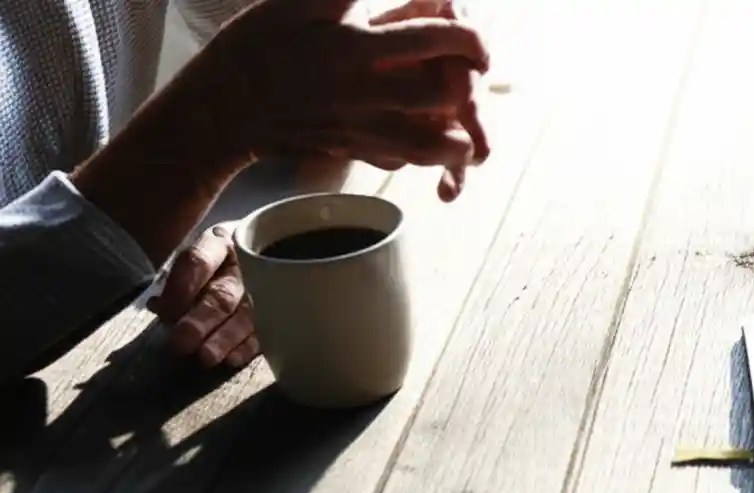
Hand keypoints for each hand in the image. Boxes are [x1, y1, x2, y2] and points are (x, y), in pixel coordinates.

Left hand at [148, 223, 259, 369]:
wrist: (265, 255)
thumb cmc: (219, 259)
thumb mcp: (196, 258)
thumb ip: (177, 281)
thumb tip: (159, 307)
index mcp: (219, 243)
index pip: (197, 262)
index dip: (179, 288)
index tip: (161, 312)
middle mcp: (246, 264)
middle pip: (222, 294)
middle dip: (201, 319)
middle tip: (181, 342)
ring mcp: (268, 289)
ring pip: (245, 316)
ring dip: (224, 338)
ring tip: (205, 357)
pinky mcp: (278, 314)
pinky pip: (264, 332)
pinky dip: (247, 347)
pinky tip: (232, 359)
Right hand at [182, 0, 489, 198]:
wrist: (223, 107)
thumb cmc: (259, 44)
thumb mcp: (302, 0)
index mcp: (357, 49)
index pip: (436, 40)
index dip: (469, 36)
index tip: (474, 35)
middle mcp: (366, 94)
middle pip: (445, 96)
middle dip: (470, 82)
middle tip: (471, 71)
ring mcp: (361, 129)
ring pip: (431, 144)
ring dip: (457, 131)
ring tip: (462, 115)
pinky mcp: (353, 151)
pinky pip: (401, 160)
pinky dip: (422, 150)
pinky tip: (424, 131)